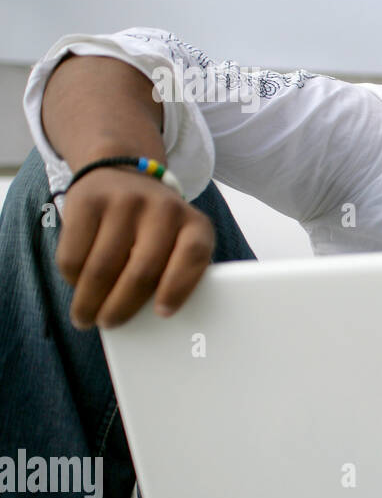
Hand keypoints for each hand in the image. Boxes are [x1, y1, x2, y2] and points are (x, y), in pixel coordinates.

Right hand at [55, 167, 213, 329]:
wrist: (123, 174)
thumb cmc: (155, 225)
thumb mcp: (178, 238)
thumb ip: (175, 268)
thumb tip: (155, 318)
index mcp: (194, 224)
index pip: (194, 256)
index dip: (178, 288)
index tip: (162, 314)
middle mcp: (163, 208)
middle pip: (142, 271)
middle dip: (121, 307)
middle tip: (108, 324)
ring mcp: (125, 202)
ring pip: (102, 268)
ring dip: (89, 301)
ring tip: (85, 317)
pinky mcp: (87, 201)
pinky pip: (73, 254)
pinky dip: (71, 278)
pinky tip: (76, 284)